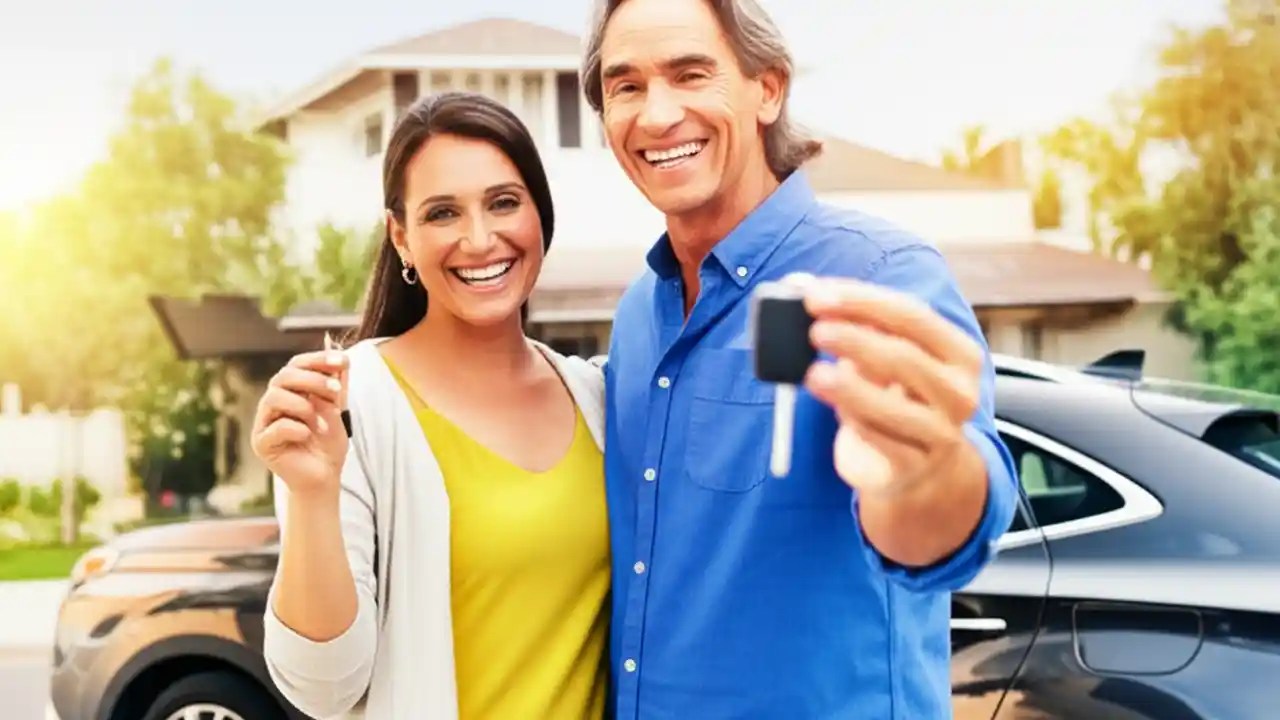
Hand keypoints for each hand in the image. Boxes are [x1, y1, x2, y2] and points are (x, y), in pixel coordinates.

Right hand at [250, 349, 349, 497]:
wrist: (324, 476)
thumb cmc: (327, 443)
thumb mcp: (337, 410)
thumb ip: (337, 385)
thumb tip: (340, 354)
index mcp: (290, 391)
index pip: (296, 365)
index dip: (318, 359)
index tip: (342, 361)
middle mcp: (274, 403)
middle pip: (283, 376)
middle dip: (313, 380)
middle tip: (336, 391)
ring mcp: (265, 422)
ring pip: (273, 397)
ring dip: (302, 405)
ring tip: (320, 422)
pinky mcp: (262, 443)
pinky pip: (274, 427)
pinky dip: (295, 428)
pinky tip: (308, 435)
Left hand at [801, 278, 982, 496]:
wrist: (921, 467)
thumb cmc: (896, 396)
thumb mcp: (886, 357)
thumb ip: (856, 323)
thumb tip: (803, 287)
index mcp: (959, 353)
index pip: (912, 316)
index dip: (862, 302)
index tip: (816, 295)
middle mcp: (959, 391)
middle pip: (905, 358)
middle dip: (856, 341)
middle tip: (815, 332)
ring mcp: (941, 432)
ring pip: (894, 405)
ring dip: (849, 387)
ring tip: (814, 374)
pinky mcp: (915, 466)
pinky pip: (880, 440)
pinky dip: (854, 421)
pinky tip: (835, 408)